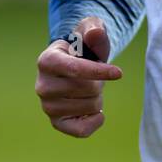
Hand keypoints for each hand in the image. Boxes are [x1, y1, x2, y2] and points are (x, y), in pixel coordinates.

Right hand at [35, 15, 122, 137]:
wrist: (73, 67)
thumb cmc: (83, 48)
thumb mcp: (89, 33)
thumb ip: (94, 30)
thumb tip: (95, 33)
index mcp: (47, 60)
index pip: (75, 70)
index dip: (99, 71)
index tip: (119, 73)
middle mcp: (42, 86)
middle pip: (88, 89)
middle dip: (100, 82)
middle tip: (93, 77)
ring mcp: (47, 107)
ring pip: (90, 107)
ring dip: (98, 98)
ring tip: (88, 89)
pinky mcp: (56, 123)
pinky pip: (83, 131)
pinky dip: (95, 120)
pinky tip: (93, 110)